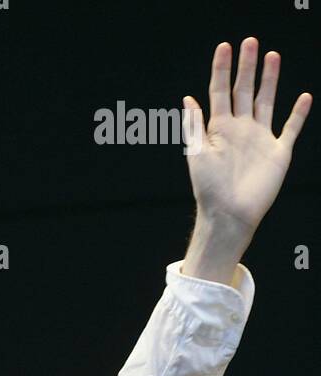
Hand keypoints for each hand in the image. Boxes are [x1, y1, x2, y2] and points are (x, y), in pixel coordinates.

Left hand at [183, 38, 311, 242]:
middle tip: (250, 42)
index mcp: (219, 128)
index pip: (220, 91)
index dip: (222, 69)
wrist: (229, 215)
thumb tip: (188, 98)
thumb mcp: (197, 154)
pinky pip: (290, 128)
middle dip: (247, 67)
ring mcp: (260, 139)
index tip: (225, 47)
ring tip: (272, 56)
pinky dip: (298, 114)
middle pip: (244, 90)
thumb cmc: (209, 189)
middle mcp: (240, 129)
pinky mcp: (278, 152)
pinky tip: (304, 97)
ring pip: (266, 102)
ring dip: (269, 80)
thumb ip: (194, 126)